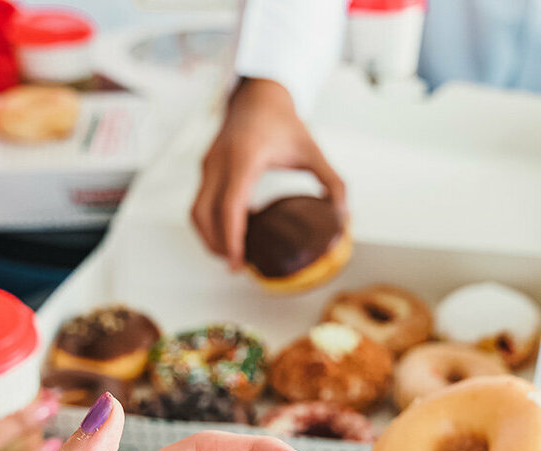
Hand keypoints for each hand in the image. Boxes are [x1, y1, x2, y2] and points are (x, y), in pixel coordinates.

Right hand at [193, 77, 345, 268]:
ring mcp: (208, 163)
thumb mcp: (312, 149)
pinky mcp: (205, 166)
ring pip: (196, 211)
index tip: (238, 262)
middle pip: (204, 215)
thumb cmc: (283, 121)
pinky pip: (201, 201)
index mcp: (244, 159)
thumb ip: (332, 181)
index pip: (229, 207)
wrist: (258, 93)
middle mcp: (220, 162)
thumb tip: (343, 214)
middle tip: (237, 266)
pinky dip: (210, 222)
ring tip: (230, 254)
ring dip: (209, 237)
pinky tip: (232, 232)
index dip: (231, 239)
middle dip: (217, 245)